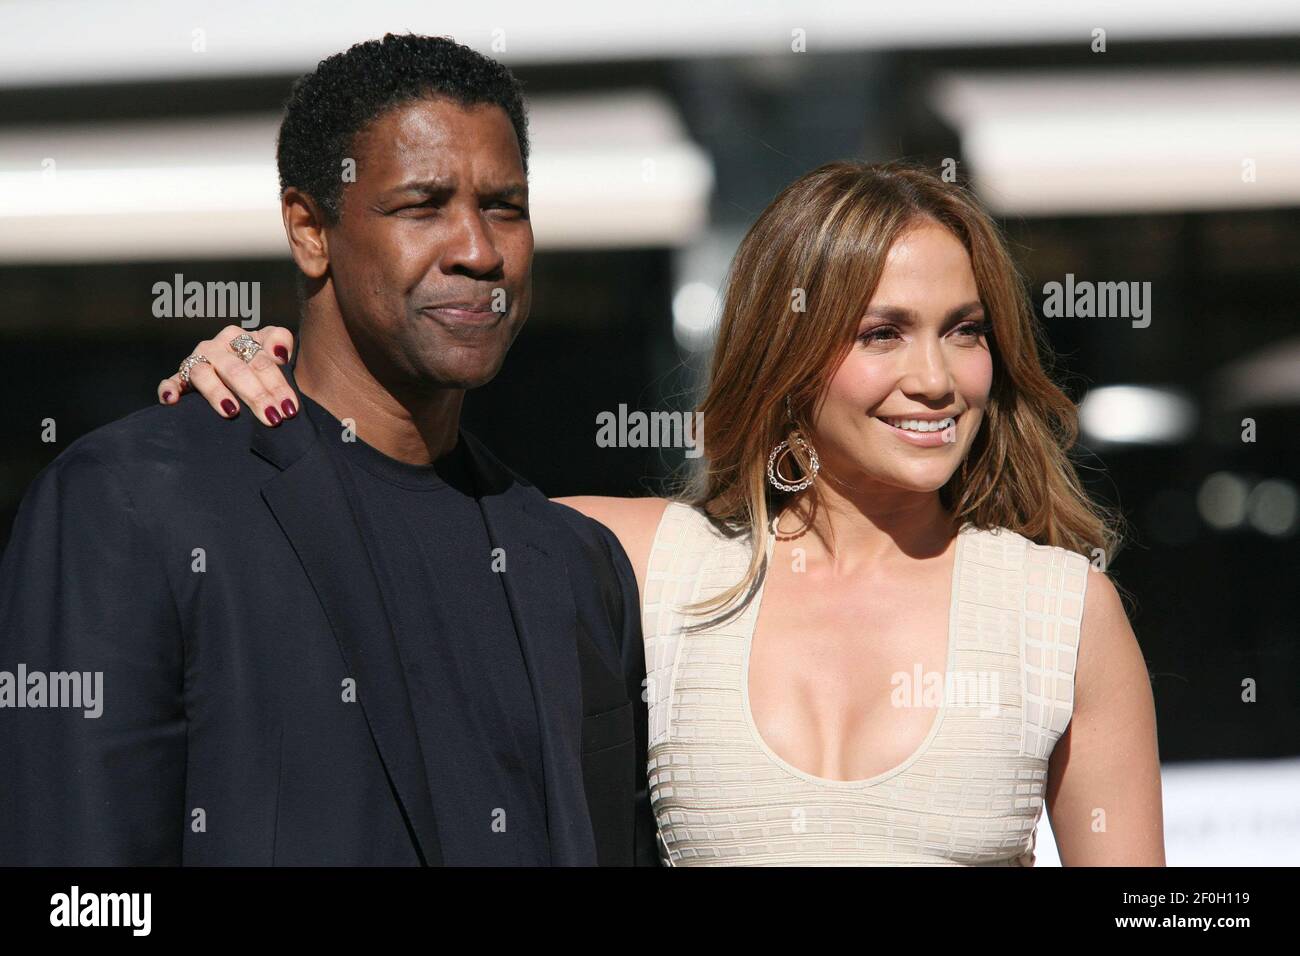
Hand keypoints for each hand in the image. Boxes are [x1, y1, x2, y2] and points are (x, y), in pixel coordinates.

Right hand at [157, 325, 298, 425]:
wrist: (236, 367)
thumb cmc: (257, 360)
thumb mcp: (272, 346)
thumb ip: (280, 341)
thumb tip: (279, 354)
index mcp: (237, 337)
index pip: (260, 361)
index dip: (277, 384)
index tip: (289, 408)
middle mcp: (214, 347)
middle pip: (236, 370)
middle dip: (256, 395)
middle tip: (271, 418)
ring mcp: (195, 362)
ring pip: (203, 374)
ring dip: (217, 393)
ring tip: (232, 411)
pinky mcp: (179, 378)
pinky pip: (170, 381)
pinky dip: (169, 389)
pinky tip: (172, 400)